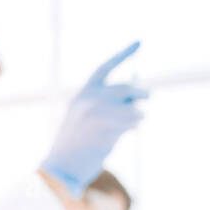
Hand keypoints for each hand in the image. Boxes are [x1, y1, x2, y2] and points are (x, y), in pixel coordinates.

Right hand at [41, 41, 146, 197]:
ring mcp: (98, 110)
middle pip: (125, 88)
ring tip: (131, 123)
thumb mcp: (86, 118)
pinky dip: (133, 125)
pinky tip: (124, 132)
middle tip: (148, 96)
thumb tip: (137, 90)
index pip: (105, 67)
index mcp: (82, 93)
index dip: (123, 54)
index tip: (140, 41)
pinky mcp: (107, 124)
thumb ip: (108, 103)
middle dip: (140, 93)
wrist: (61, 168)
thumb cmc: (76, 147)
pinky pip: (133, 120)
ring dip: (137, 114)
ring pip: (132, 106)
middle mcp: (90, 97)